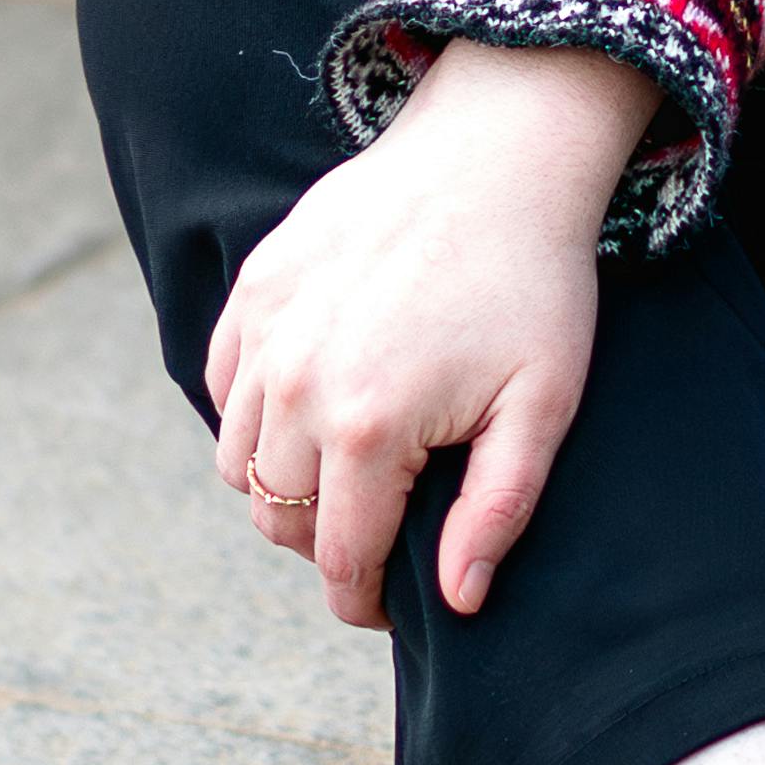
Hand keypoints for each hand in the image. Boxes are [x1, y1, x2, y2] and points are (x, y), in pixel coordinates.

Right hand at [206, 36, 662, 630]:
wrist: (497, 154)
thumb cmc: (533, 283)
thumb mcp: (541, 405)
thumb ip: (496, 511)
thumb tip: (458, 601)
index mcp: (368, 427)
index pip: (340, 558)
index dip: (364, 601)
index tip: (392, 610)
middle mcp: (296, 383)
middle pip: (279, 517)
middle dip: (325, 546)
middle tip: (380, 536)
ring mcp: (264, 331)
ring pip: (238, 461)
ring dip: (282, 485)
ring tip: (347, 477)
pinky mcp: (253, 287)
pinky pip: (222, 387)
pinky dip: (253, 416)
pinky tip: (312, 410)